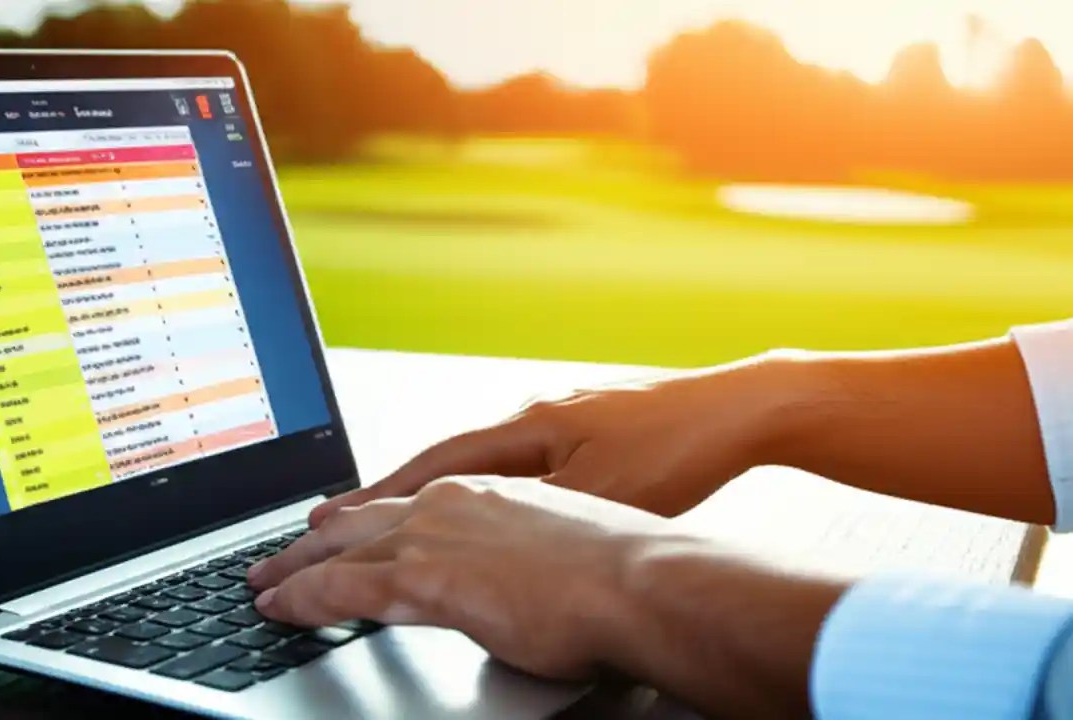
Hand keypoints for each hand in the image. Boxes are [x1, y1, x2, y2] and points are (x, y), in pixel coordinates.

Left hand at [249, 477, 696, 678]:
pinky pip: (343, 588)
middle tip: (276, 556)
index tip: (334, 532)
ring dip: (293, 571)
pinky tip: (279, 609)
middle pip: (357, 519)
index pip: (401, 504)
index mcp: (482, 491)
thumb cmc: (616, 572)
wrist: (641, 582)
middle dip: (310, 542)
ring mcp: (434, 534)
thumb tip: (506, 580)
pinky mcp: (426, 576)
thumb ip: (513, 558)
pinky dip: (304, 598)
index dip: (359, 521)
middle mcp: (450, 501)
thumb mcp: (553, 550)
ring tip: (262, 586)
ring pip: (337, 550)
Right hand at [310, 357, 792, 525]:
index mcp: (527, 427)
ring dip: (431, 488)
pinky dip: (477, 486)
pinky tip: (480, 504)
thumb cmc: (678, 447)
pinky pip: (513, 460)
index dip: (379, 492)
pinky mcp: (586, 431)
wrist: (739, 411)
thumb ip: (534, 510)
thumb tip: (476, 529)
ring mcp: (559, 420)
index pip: (433, 463)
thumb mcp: (598, 493)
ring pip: (477, 461)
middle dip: (389, 490)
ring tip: (393, 515)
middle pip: (444, 459)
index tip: (334, 515)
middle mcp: (534, 416)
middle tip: (336, 517)